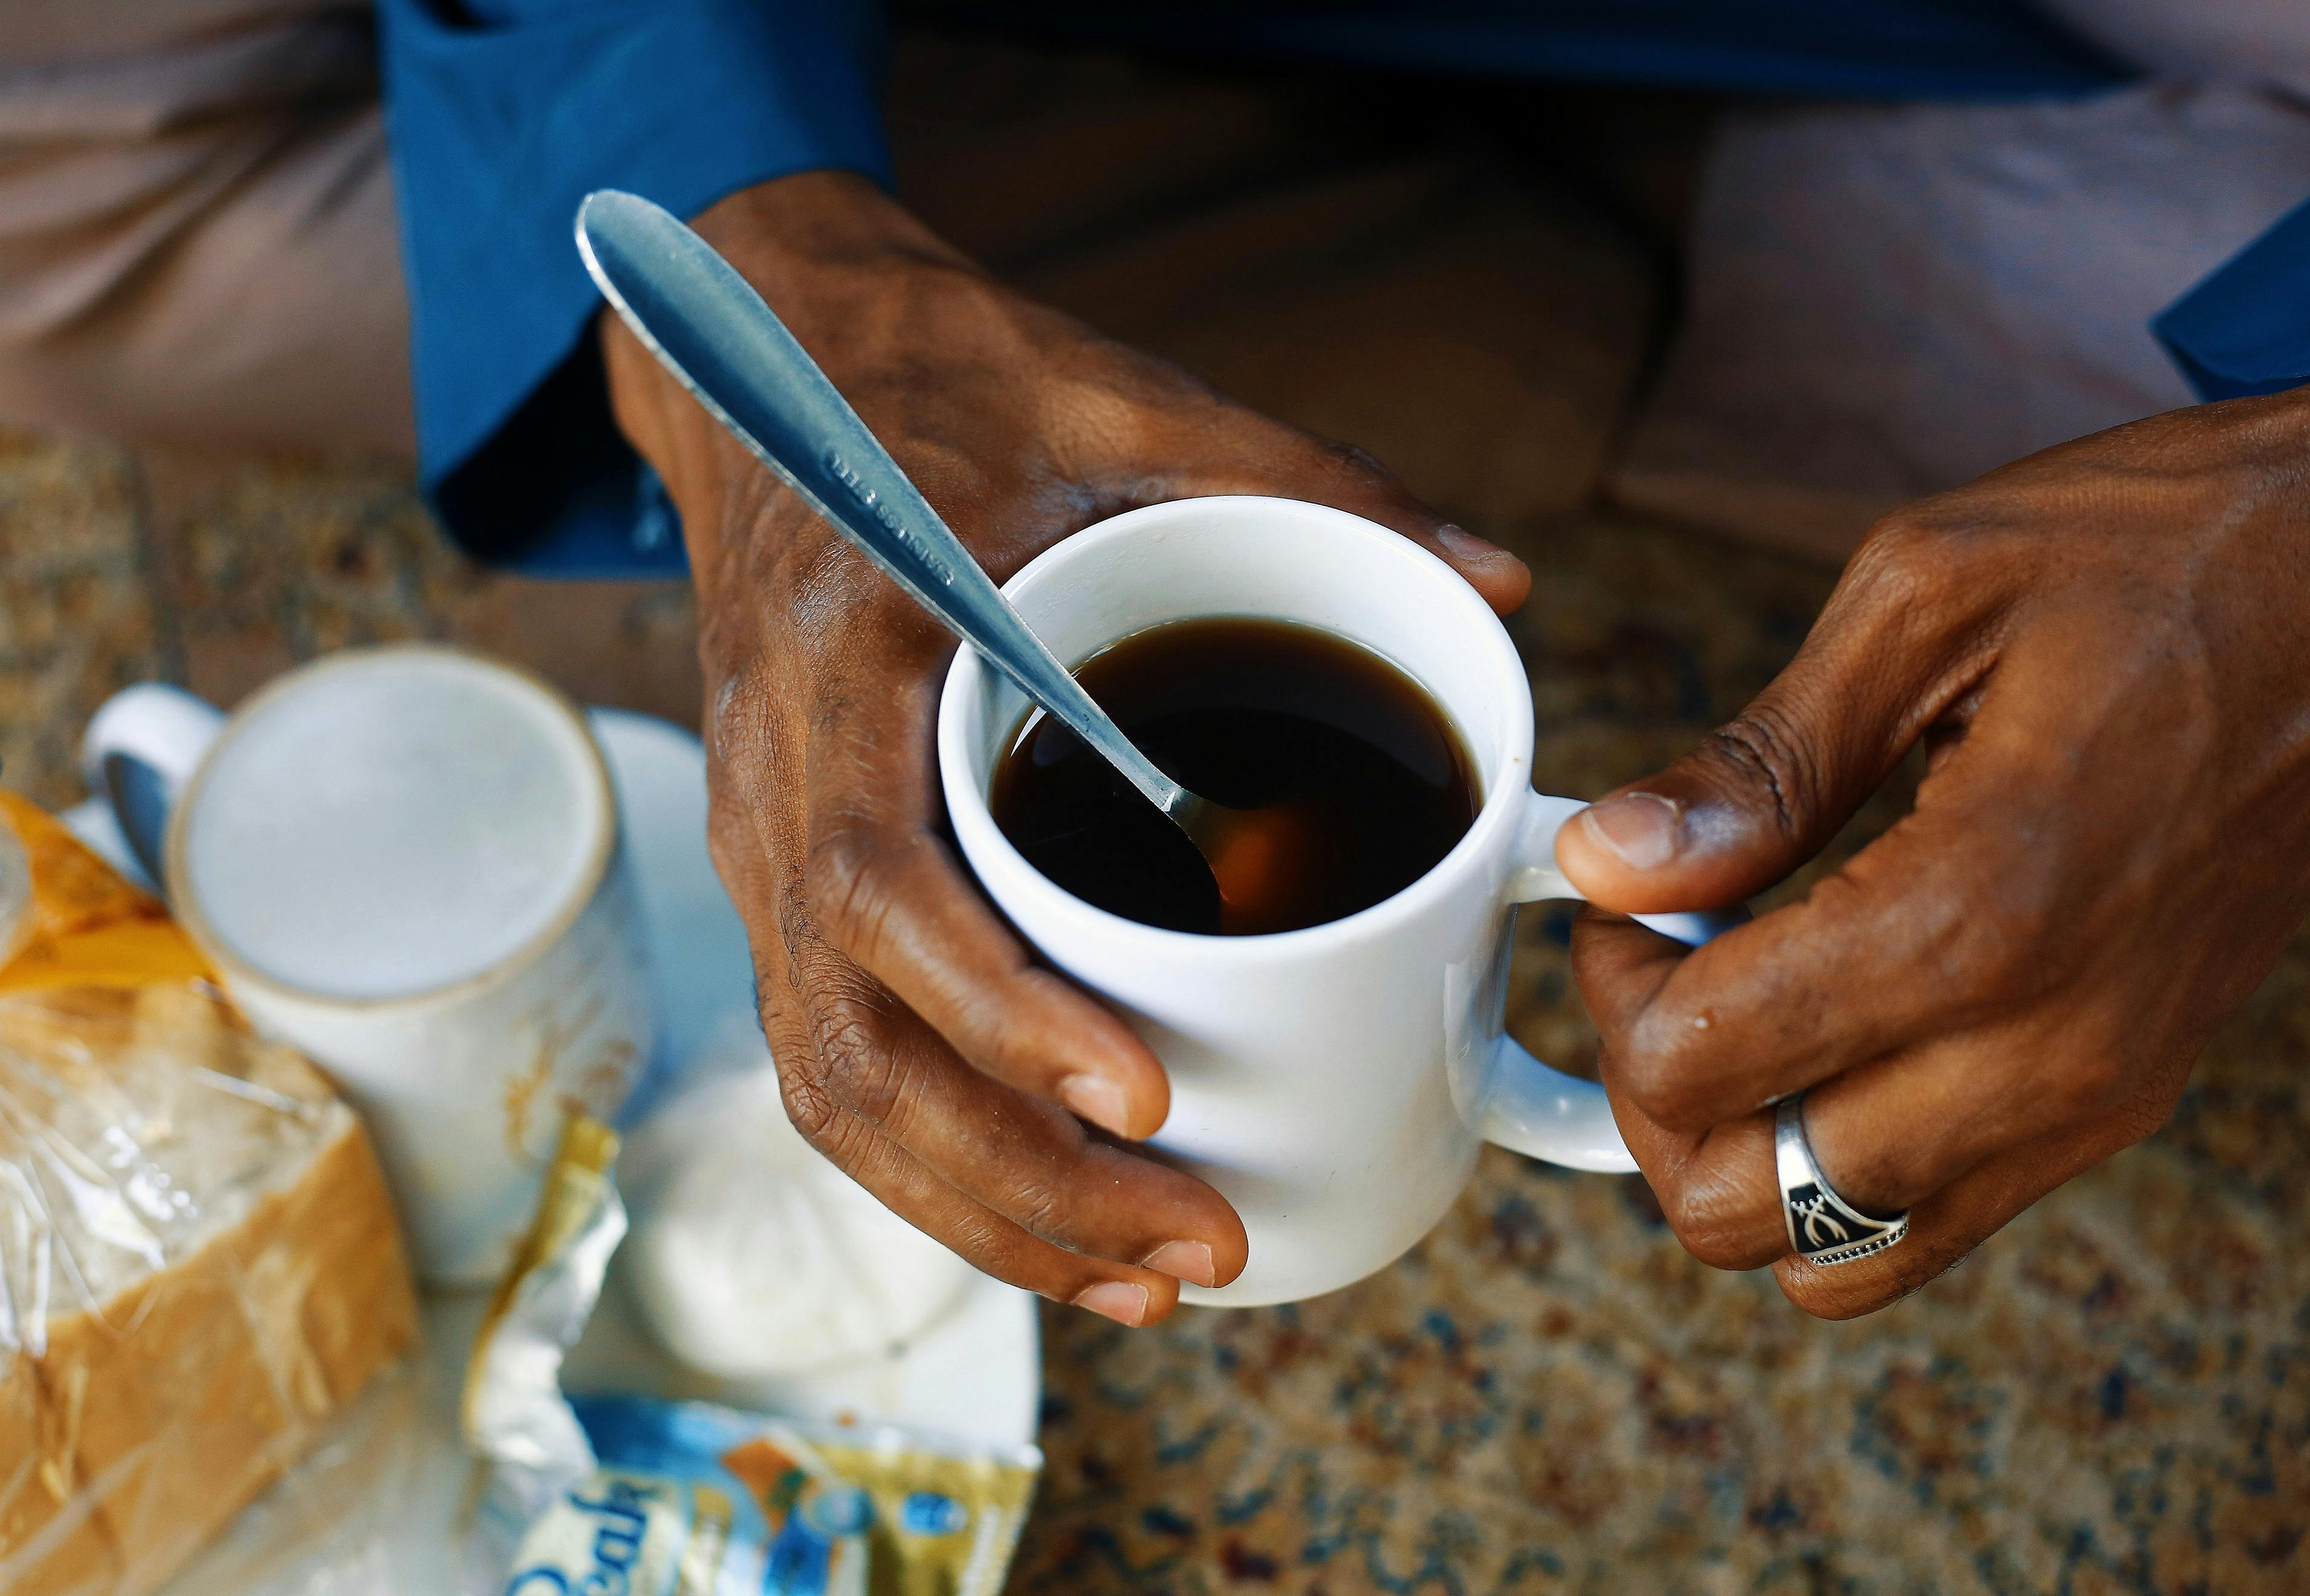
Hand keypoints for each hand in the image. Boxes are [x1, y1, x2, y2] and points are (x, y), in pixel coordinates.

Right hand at [600, 172, 1529, 1324]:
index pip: (880, 883)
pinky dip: (945, 1166)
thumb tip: (1504, 583)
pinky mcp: (789, 885)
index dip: (1004, 1012)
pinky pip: (840, 1060)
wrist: (767, 366)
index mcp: (850, 664)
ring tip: (1149, 1279)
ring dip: (984, 1212)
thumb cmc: (942, 388)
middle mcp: (779, 786)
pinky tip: (1065, 1224)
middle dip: (1021, 1182)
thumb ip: (1307, 482)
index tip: (1147, 1098)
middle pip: (851, 1047)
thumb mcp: (1120, 398)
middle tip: (1199, 1246)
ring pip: (835, 1089)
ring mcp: (766, 850)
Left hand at [1557, 381, 2309, 1316]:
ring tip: (1743, 1004)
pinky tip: (1830, 1038)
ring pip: (1825, 1252)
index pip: (1699, 1064)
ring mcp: (2094, 1099)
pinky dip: (1834, 1172)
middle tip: (1671, 955)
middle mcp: (2043, 1050)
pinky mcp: (2122, 1104)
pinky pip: (1927, 1226)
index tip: (1635, 892)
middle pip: (1738, 1202)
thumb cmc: (2175, 557)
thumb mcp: (1931, 594)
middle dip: (1656, 1091)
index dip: (1619, 982)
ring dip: (1736, 1150)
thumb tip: (1609, 857)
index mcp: (1977, 911)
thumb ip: (1760, 758)